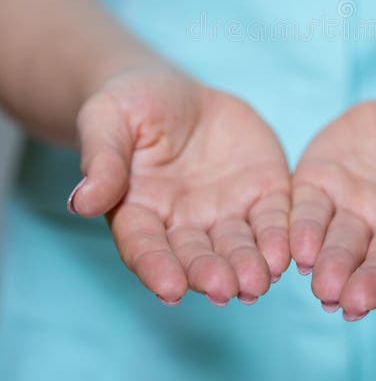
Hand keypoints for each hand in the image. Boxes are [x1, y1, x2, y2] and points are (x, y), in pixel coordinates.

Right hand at [69, 63, 290, 305]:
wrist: (175, 90)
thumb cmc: (129, 104)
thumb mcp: (107, 119)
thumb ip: (102, 159)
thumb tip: (82, 201)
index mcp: (138, 213)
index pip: (145, 247)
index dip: (157, 269)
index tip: (171, 290)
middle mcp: (183, 224)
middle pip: (196, 256)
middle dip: (210, 273)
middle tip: (226, 289)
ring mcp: (224, 212)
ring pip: (238, 246)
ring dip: (249, 266)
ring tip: (261, 280)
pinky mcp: (261, 192)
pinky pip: (274, 218)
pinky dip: (281, 236)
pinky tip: (289, 253)